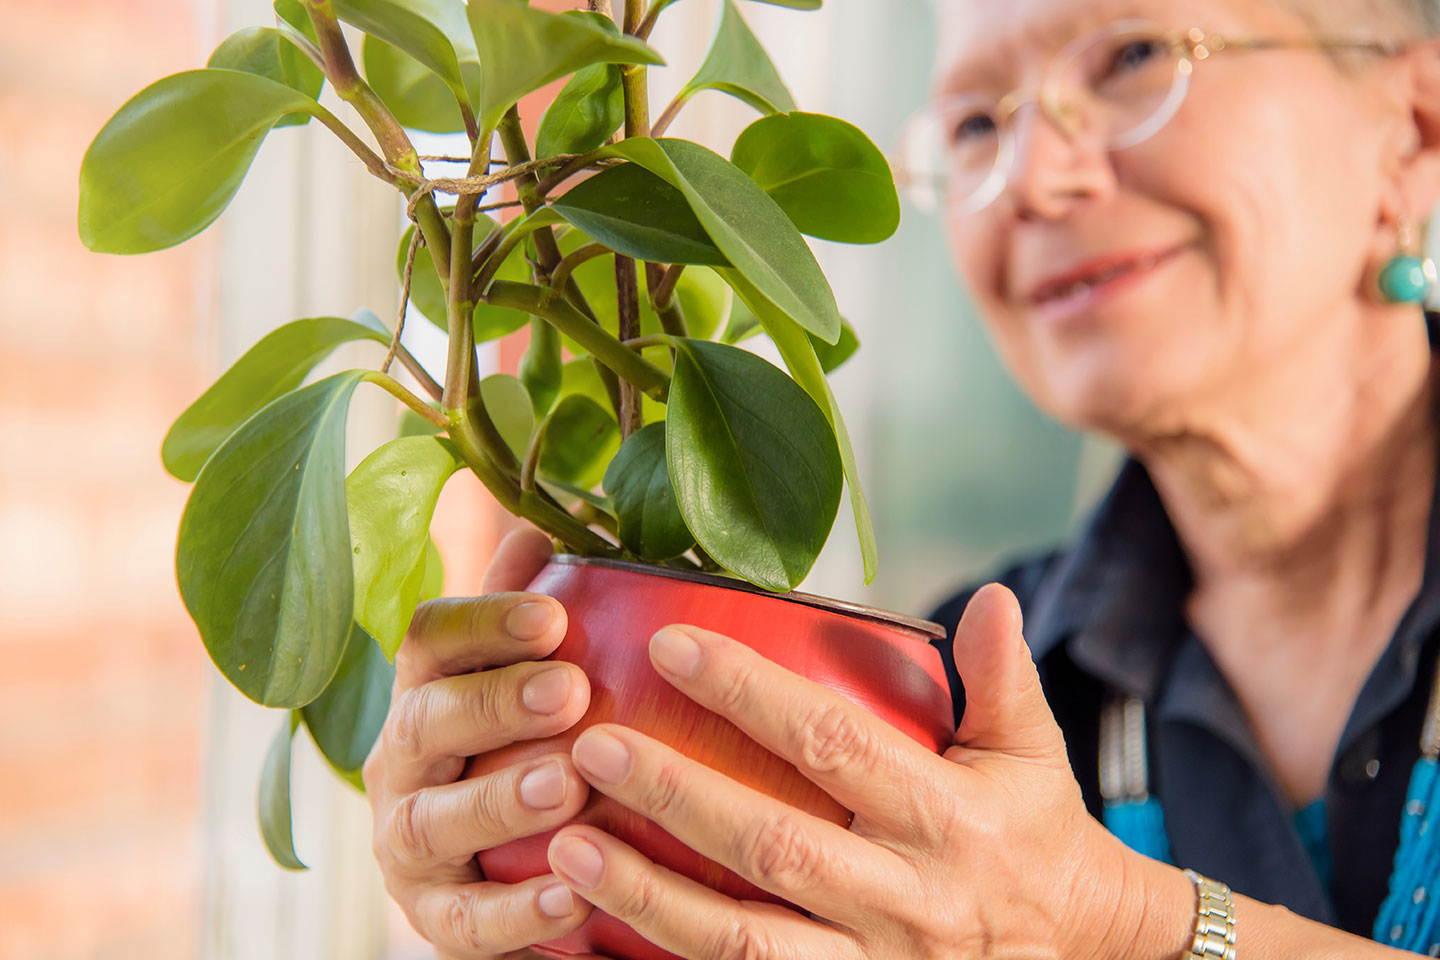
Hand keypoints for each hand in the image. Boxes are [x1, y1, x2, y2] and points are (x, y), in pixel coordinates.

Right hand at [361, 529, 605, 959]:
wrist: (490, 873)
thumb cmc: (517, 748)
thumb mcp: (522, 674)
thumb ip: (531, 603)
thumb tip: (557, 518)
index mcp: (426, 689)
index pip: (431, 639)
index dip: (485, 621)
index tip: (553, 615)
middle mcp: (400, 761)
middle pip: (427, 720)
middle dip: (496, 703)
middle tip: (572, 690)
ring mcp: (407, 844)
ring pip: (436, 820)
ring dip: (500, 801)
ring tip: (569, 787)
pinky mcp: (433, 920)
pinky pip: (466, 921)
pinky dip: (517, 911)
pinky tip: (575, 895)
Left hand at [541, 584, 1161, 959]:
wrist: (1081, 959)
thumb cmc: (1039, 839)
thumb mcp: (1034, 759)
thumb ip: (1005, 681)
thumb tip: (986, 599)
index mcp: (947, 820)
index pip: (834, 743)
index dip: (749, 692)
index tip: (670, 643)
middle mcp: (905, 898)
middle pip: (772, 845)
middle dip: (676, 795)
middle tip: (592, 744)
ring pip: (744, 941)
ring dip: (649, 896)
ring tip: (570, 844)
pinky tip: (603, 930)